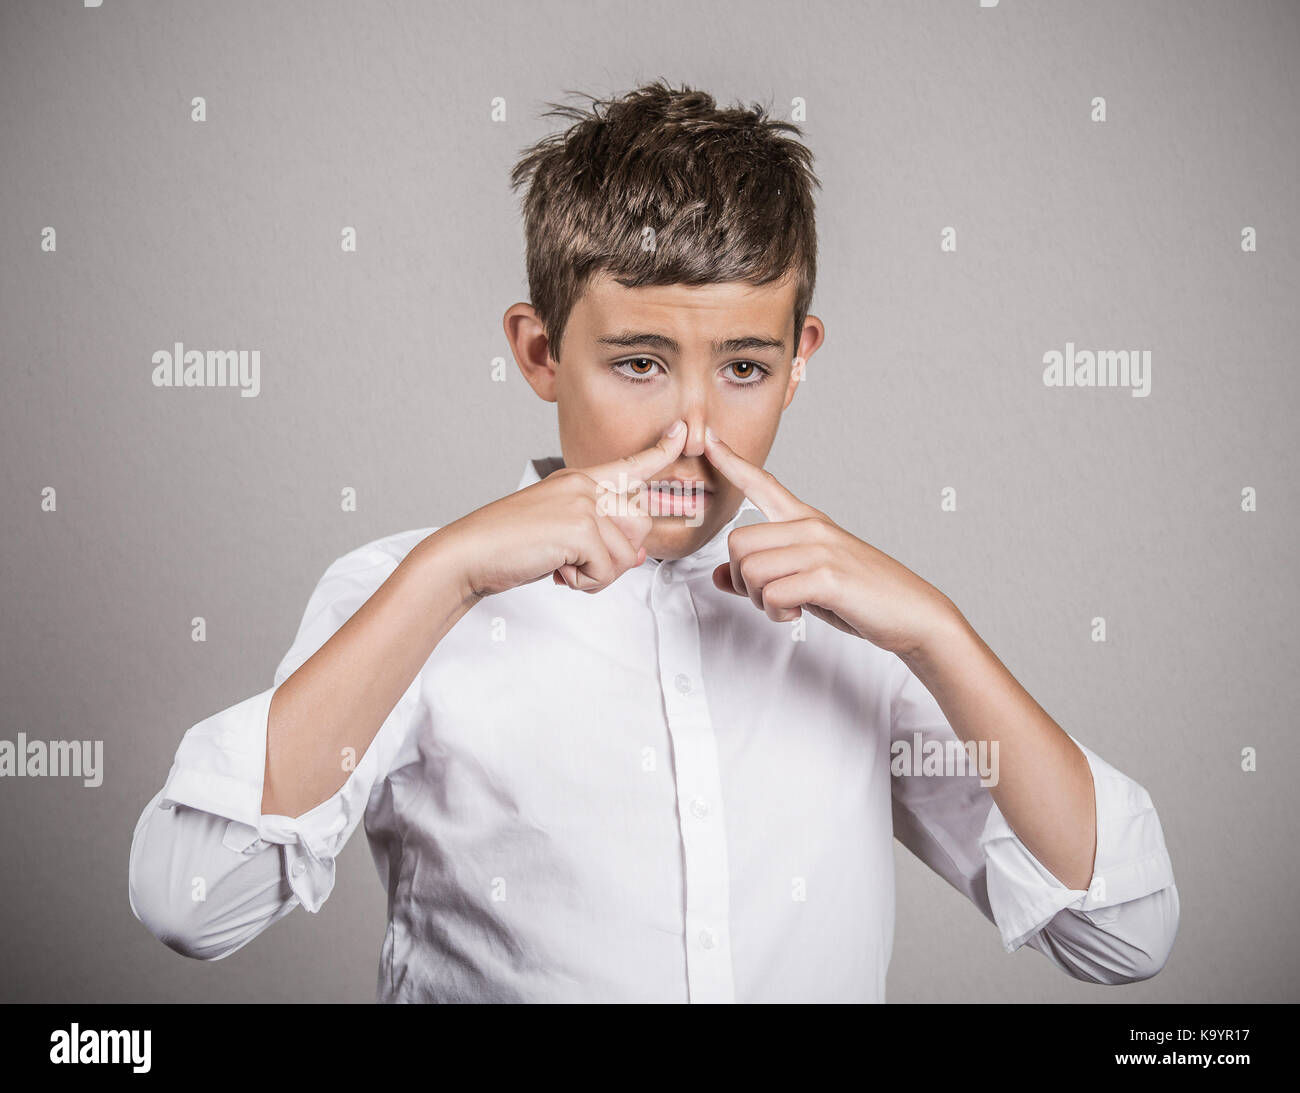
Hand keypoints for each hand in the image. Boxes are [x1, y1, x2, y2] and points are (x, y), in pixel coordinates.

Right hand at [438, 423, 687, 598]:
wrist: (468, 555)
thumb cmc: (507, 547)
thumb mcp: (558, 534)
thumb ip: (599, 537)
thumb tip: (640, 555)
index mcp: (578, 481)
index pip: (629, 465)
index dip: (660, 452)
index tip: (680, 433)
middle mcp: (585, 486)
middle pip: (640, 524)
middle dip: (618, 555)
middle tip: (578, 563)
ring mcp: (583, 504)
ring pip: (628, 553)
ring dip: (598, 574)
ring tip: (562, 566)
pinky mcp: (579, 528)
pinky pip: (608, 570)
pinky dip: (584, 583)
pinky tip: (557, 572)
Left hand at [702, 428, 958, 657]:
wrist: (914, 614)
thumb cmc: (861, 596)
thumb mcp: (807, 581)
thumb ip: (764, 576)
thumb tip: (718, 577)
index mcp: (807, 521)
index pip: (763, 484)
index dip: (732, 463)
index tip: (710, 441)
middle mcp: (810, 527)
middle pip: (737, 542)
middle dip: (740, 579)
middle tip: (767, 597)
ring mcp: (820, 549)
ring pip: (750, 569)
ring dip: (759, 600)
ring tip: (786, 607)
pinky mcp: (827, 576)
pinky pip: (772, 593)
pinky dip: (777, 613)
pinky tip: (797, 614)